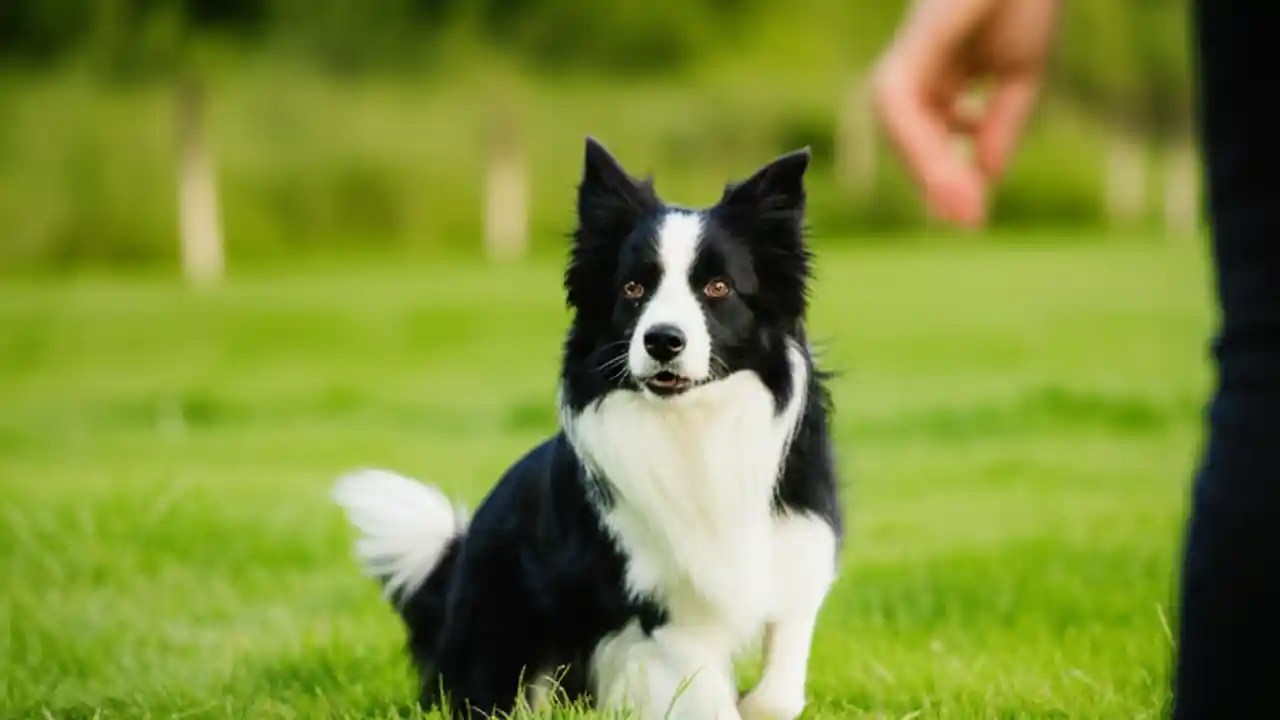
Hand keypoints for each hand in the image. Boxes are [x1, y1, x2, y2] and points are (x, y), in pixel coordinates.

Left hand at [872, 0, 1060, 226]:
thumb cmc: (1023, 2)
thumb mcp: (1018, 76)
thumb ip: (999, 126)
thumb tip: (987, 176)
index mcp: (938, 76)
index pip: (934, 138)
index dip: (952, 175)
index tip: (972, 213)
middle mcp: (917, 70)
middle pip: (914, 140)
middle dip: (938, 182)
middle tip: (964, 221)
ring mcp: (910, 57)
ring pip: (902, 129)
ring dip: (928, 170)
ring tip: (957, 206)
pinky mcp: (911, 48)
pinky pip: (903, 106)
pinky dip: (923, 142)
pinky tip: (948, 172)